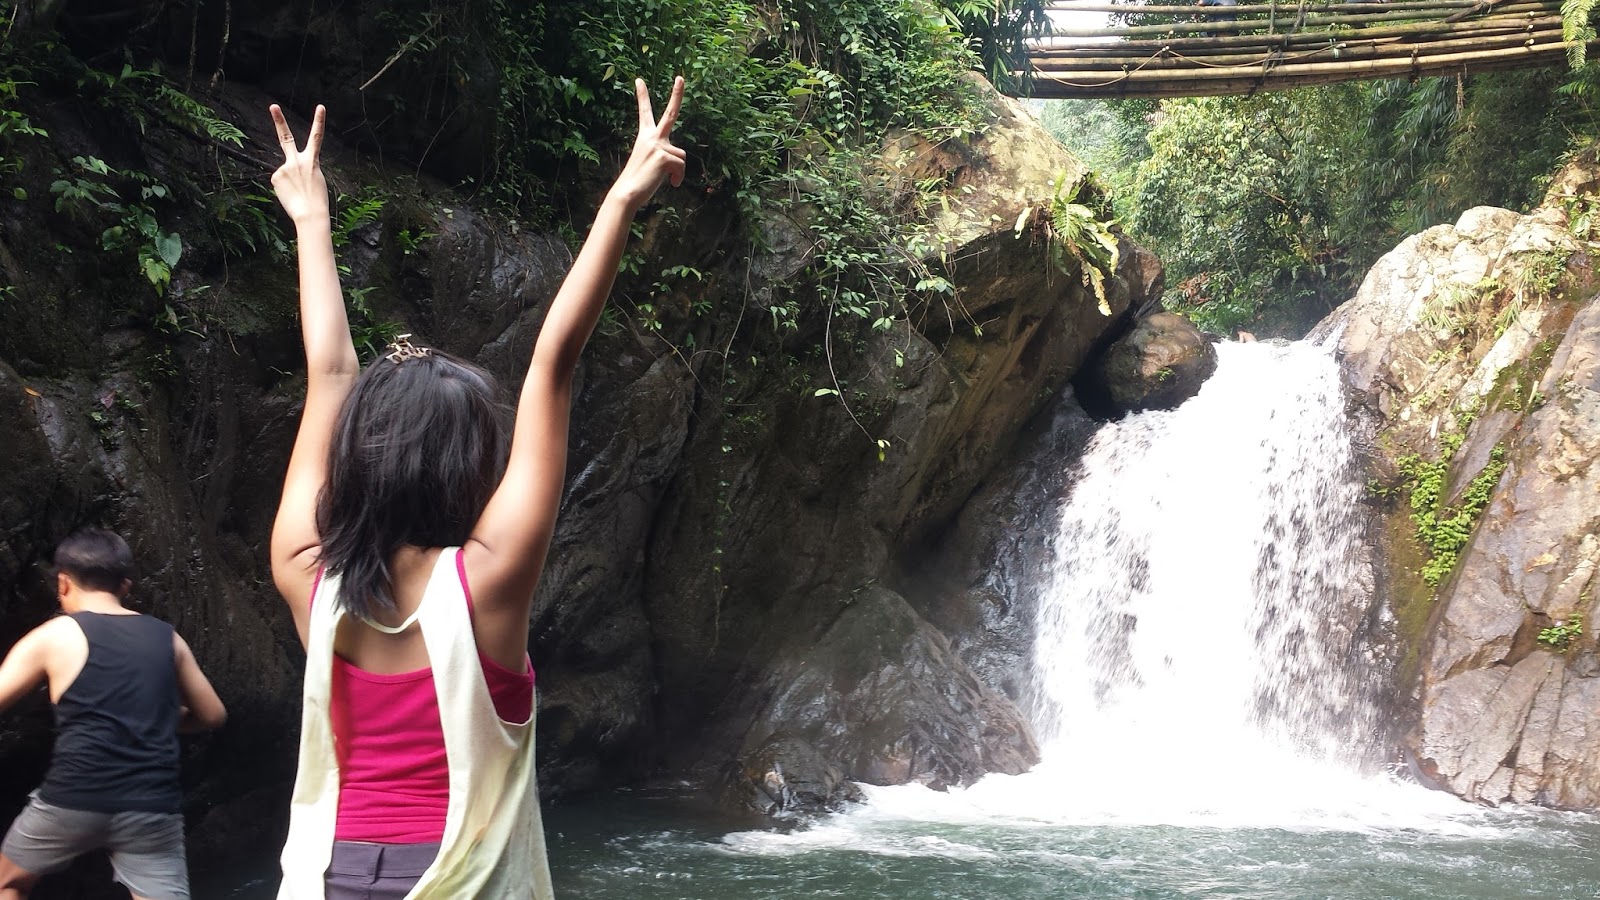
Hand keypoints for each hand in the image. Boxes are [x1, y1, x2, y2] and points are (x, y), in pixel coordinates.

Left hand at [269, 103, 328, 226]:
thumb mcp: (315, 180)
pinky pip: (278, 181)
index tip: (320, 107)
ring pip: (284, 173)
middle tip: (273, 106)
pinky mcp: (275, 177)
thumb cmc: (317, 201)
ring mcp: (284, 168)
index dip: (319, 121)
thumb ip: (302, 169)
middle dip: (279, 120)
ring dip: (289, 183)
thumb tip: (287, 170)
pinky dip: (283, 189)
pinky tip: (290, 195)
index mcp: (312, 161)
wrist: (310, 214)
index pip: (317, 137)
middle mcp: (297, 161)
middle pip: (286, 137)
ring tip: (297, 194)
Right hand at [609, 77, 686, 209]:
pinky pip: (681, 167)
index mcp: (645, 137)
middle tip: (681, 78)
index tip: (639, 80)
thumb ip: (662, 156)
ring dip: (677, 171)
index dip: (642, 96)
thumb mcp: (650, 163)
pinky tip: (670, 183)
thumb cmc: (638, 182)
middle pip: (670, 113)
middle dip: (677, 94)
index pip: (645, 113)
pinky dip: (678, 178)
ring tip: (665, 179)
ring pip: (681, 156)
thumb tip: (676, 164)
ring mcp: (658, 145)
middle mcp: (651, 137)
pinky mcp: (664, 156)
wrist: (627, 193)